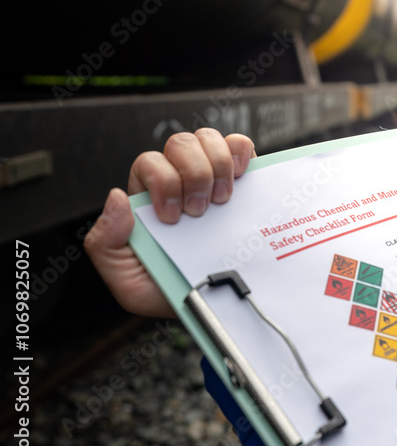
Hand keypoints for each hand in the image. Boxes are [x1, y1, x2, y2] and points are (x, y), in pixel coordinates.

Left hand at [84, 129, 255, 316]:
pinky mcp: (243, 181)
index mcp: (148, 200)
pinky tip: (240, 180)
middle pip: (180, 144)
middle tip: (201, 211)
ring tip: (222, 201)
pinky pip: (240, 145)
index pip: (150, 163)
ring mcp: (212, 178)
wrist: (219, 306)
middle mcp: (179, 181)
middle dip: (194, 175)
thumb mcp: (127, 282)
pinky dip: (241, 152)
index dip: (164, 182)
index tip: (174, 217)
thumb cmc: (174, 292)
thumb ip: (105, 244)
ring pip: (208, 139)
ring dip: (218, 166)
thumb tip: (116, 198)